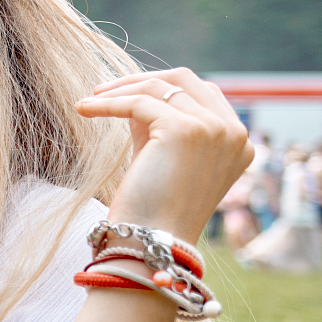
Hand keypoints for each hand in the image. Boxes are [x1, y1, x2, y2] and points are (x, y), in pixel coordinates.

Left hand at [77, 68, 253, 237]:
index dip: (162, 87)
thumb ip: (157, 122)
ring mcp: (214, 129)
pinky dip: (107, 103)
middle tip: (104, 90)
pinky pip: (137, 102)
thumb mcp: (162, 155)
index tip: (125, 93)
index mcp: (238, 141)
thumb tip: (133, 91)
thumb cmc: (152, 206)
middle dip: (141, 80)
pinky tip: (83, 109)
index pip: (203, 92)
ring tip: (89, 101)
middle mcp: (234, 133)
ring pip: (158, 87)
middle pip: (184, 80)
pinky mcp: (185, 129)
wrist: (151, 241)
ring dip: (119, 90)